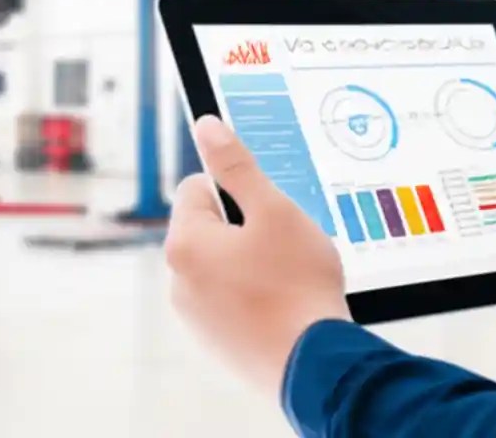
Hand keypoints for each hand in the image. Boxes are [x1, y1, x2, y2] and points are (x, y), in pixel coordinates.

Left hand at [166, 116, 349, 396]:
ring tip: (289, 278)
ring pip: (223, 266)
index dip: (237, 190)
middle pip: (209, 229)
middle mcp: (178, 282)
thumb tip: (206, 127)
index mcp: (184, 244)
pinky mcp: (217, 344)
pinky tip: (287, 306)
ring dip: (252, 263)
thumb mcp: (274, 210)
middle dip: (245, 228)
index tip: (268, 208)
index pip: (197, 188)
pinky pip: (232, 302)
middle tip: (285, 244)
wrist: (317, 367)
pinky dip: (255, 297)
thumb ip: (237, 166)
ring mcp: (196, 318)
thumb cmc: (297, 286)